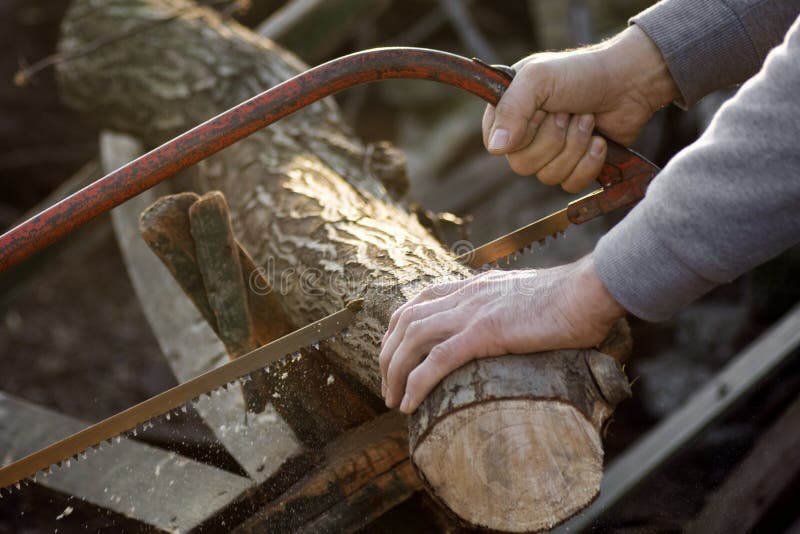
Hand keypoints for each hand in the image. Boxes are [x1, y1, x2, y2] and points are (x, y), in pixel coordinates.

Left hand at [379, 255, 624, 413]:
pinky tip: (409, 405)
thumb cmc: (573, 299)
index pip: (421, 299)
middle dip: (388, 354)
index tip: (392, 351)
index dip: (398, 325)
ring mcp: (473, 312)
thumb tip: (514, 330)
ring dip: (395, 372)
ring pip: (413, 338)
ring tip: (392, 401)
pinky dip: (416, 383)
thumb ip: (512, 311)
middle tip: (386, 385)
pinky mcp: (486, 332)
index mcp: (476, 286)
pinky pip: (437, 360)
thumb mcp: (530, 300)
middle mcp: (467, 295)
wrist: (591, 290)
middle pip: (406, 319)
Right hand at [483, 25, 678, 191]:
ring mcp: (550, 154)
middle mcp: (524, 136)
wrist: (629, 81)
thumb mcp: (538, 78)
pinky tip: (599, 141)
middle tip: (569, 112)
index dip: (522, 133)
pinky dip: (589, 163)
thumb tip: (497, 148)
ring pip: (548, 176)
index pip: (496, 145)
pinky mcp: (575, 166)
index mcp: (508, 113)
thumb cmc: (581, 73)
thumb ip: (511, 109)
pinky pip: (570, 185)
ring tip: (588, 120)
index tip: (542, 110)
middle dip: (554, 139)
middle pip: (522, 166)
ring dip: (575, 146)